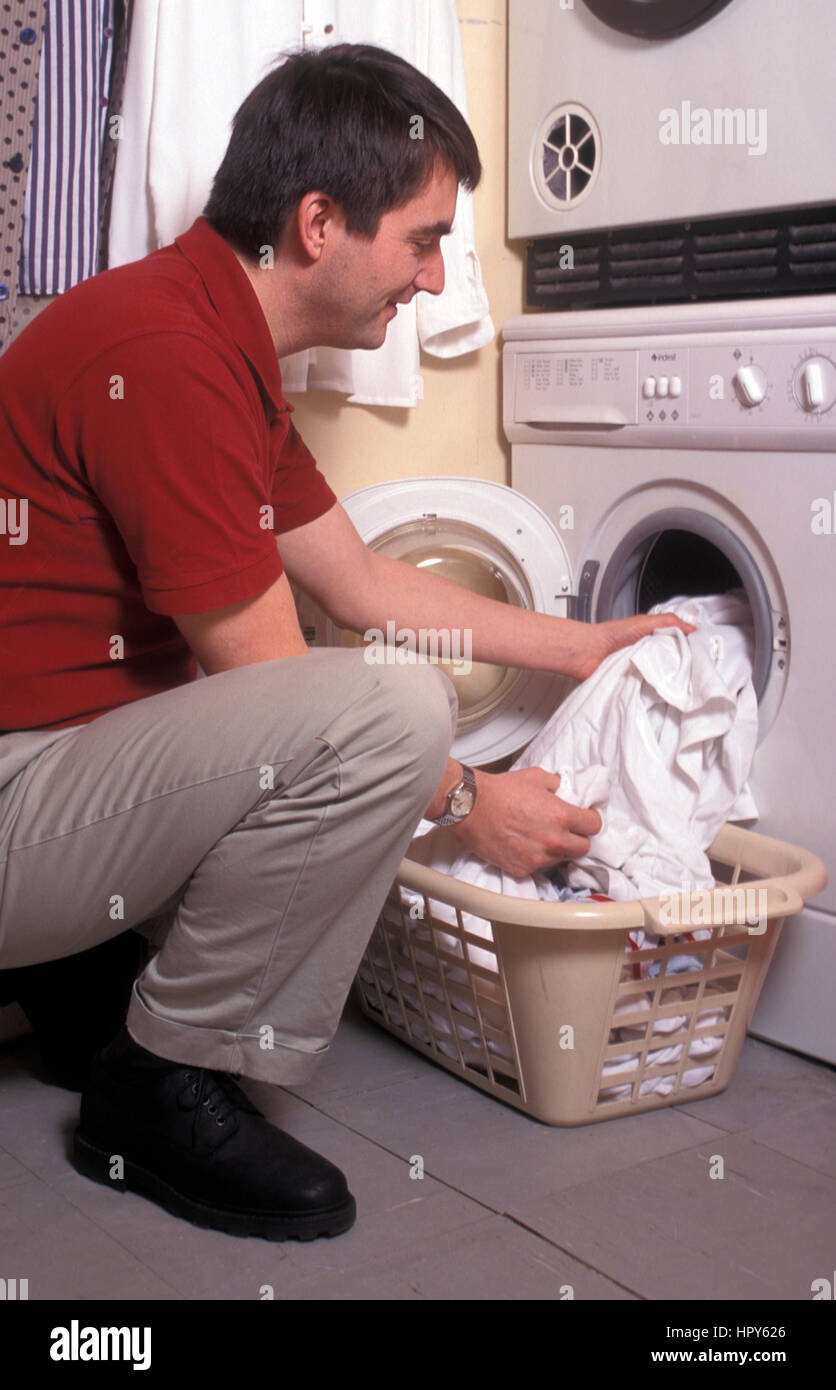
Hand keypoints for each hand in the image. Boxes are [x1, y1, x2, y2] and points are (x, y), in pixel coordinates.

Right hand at [449, 766, 601, 878]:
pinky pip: (537, 867)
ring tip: (538, 836)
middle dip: (577, 838)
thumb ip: (557, 785)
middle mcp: (554, 841)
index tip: (583, 819)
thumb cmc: (499, 791)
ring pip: (560, 858)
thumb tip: (563, 791)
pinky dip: (534, 858)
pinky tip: (523, 844)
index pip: (595, 826)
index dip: (589, 820)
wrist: (471, 806)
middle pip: (583, 848)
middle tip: (564, 830)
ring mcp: (538, 858)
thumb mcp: (536, 777)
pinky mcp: (522, 869)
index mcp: (562, 817)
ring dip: (555, 849)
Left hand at [566, 612, 696, 681]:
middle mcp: (649, 657)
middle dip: (682, 669)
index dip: (690, 651)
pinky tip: (661, 691)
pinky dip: (653, 691)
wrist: (588, 652)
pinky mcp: (633, 686)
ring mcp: (642, 672)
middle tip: (694, 673)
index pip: (678, 647)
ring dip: (668, 680)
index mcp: (653, 641)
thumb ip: (669, 621)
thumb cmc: (612, 635)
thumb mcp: (644, 622)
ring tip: (679, 683)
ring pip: (663, 679)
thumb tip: (693, 628)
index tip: (703, 657)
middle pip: (672, 665)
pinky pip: (648, 691)